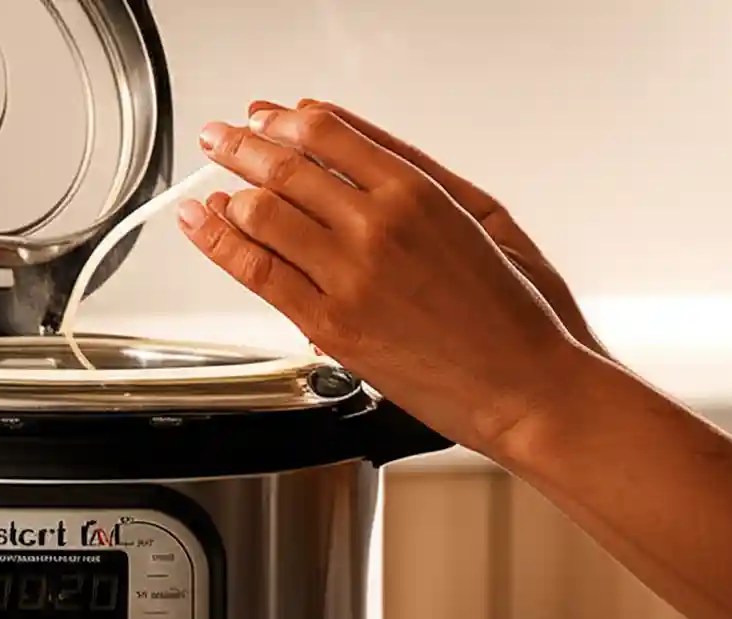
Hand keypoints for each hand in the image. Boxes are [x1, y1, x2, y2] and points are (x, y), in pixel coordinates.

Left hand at [177, 100, 595, 454]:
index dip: (281, 121)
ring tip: (207, 188)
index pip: (327, 133)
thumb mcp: (484, 216)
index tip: (261, 118)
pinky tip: (203, 224)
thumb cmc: (514, 310)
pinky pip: (258, 272)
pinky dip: (219, 241)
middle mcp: (377, 226)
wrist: (528, 387)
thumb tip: (352, 139)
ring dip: (226, 192)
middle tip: (218, 140)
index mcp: (416, 192)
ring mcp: (350, 276)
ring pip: (262, 214)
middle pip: (285, 167)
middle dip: (239, 146)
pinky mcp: (331, 325)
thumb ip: (418, 172)